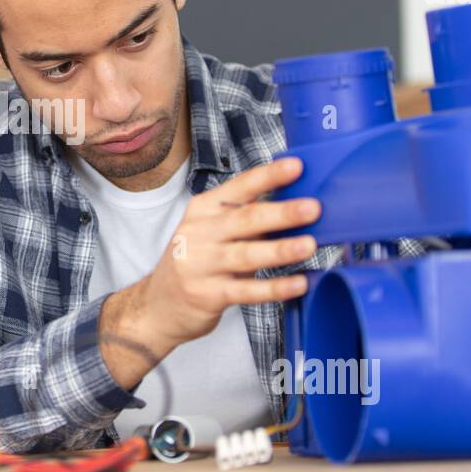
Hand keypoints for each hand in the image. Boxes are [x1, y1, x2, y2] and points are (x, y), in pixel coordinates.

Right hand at [99, 157, 319, 386]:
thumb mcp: (211, 231)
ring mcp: (200, 265)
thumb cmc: (195, 262)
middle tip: (313, 208)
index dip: (268, 176)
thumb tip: (294, 202)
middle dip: (281, 213)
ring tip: (309, 245)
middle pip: (244, 219)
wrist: (157, 305)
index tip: (296, 166)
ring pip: (245, 254)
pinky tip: (297, 283)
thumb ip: (245, 217)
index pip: (239, 188)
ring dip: (280, 250)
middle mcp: (198, 233)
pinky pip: (246, 291)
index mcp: (202, 209)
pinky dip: (274, 288)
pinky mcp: (207, 295)